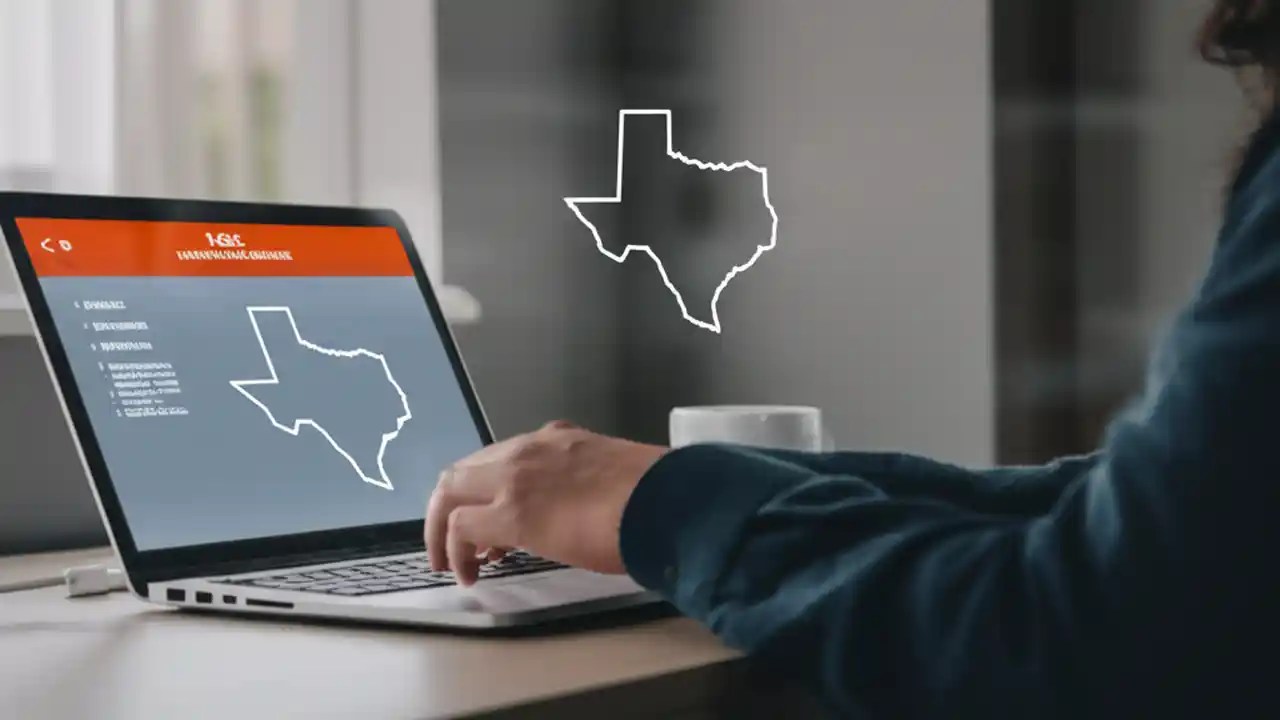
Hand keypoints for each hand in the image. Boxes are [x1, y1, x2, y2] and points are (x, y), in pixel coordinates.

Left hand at [424, 421, 667, 584]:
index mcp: (559, 440)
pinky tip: (468, 573)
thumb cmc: (656, 496)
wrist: (667, 502)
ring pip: (450, 491)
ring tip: (452, 562)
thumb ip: (587, 486)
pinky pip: (460, 527)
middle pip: (464, 470)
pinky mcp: (511, 512)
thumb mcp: (614, 477)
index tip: (492, 522)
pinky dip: (455, 550)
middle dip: (451, 505)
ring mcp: (516, 476)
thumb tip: (587, 515)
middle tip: (457, 541)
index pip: (503, 458)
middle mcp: (530, 449)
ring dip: (443, 527)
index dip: (488, 491)